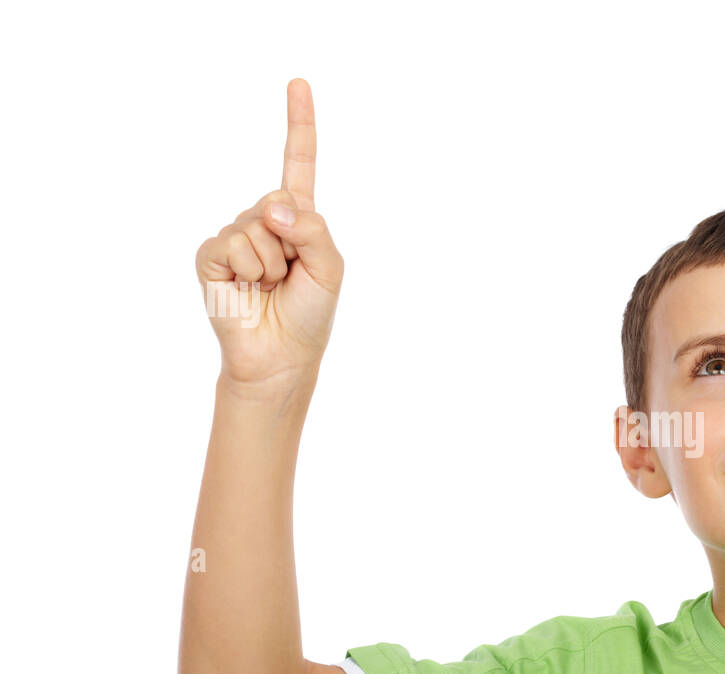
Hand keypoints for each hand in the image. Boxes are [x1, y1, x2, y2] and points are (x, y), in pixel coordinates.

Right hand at [195, 78, 343, 388]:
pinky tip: (245, 289)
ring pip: (255, 226)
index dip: (299, 124)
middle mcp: (264, 221)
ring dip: (271, 263)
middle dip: (292, 241)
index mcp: (298, 219)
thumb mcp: (330, 268)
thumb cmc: (310, 314)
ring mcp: (235, 236)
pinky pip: (230, 245)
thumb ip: (313, 229)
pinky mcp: (211, 256)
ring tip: (269, 287)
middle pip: (277, 200)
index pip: (297, 163)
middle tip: (289, 275)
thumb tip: (273, 207)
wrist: (280, 356)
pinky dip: (246, 270)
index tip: (298, 83)